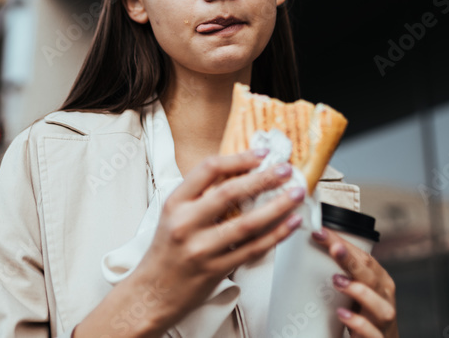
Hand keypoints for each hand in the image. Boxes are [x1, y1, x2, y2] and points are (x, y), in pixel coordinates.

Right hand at [133, 149, 306, 329]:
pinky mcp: (216, 270)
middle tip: (285, 169)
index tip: (261, 154)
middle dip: (263, 178)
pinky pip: (252, 249)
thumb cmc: (165, 251)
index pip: (208, 170)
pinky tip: (290, 223)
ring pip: (247, 223)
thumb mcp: (173, 215)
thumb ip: (200, 195)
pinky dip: (276, 235)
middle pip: (230, 193)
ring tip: (296, 194)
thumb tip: (239, 173)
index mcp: (175, 203)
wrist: (152, 293)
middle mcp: (186, 223)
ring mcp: (202, 249)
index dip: (238, 159)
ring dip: (277, 206)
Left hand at [311, 227, 398, 337]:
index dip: (344, 244)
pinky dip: (357, 322)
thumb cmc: (365, 313)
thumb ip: (344, 272)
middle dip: (351, 260)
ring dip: (357, 290)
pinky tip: (341, 313)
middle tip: (332, 247)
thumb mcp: (358, 290)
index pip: (364, 257)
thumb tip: (314, 247)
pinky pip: (370, 331)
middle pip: (370, 275)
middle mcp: (385, 297)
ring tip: (336, 280)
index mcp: (380, 280)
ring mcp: (383, 319)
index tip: (321, 232)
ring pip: (378, 304)